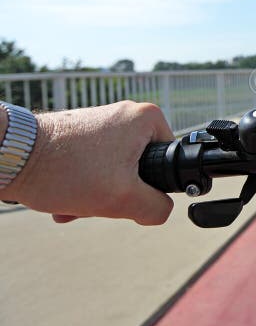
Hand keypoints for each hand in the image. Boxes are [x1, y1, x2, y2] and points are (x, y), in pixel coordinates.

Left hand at [2, 101, 174, 224]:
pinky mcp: (81, 132)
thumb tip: (161, 211)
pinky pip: (93, 165)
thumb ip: (155, 208)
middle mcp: (127, 114)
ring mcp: (102, 122)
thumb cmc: (65, 170)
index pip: (169, 162)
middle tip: (96, 201)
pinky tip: (63, 198)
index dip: (150, 188)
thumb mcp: (123, 199)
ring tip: (74, 203)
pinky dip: (81, 185)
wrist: (10, 155)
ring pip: (114, 171)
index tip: (124, 194)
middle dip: (116, 194)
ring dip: (95, 194)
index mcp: (147, 118)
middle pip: (139, 169)